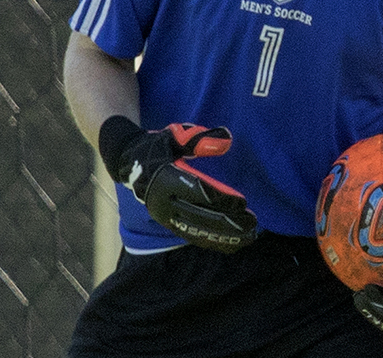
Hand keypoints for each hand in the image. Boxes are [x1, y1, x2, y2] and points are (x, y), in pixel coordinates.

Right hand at [98, 116, 259, 252]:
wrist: (130, 163)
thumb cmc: (160, 146)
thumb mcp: (176, 136)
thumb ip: (200, 140)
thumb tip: (227, 140)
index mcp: (166, 178)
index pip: (197, 191)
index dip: (221, 198)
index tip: (242, 202)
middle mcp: (164, 201)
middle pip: (200, 215)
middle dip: (228, 221)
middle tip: (252, 222)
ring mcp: (166, 215)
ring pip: (198, 230)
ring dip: (224, 236)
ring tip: (248, 236)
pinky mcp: (169, 224)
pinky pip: (193, 236)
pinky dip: (213, 241)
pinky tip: (233, 244)